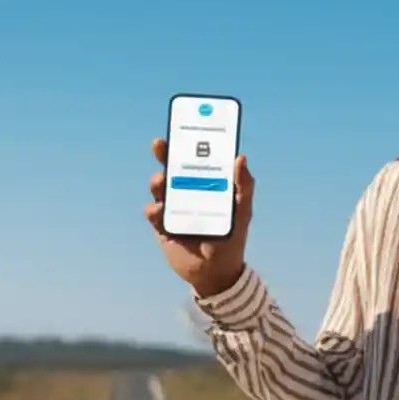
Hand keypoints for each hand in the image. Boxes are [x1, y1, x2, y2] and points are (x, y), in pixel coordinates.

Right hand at [144, 138, 253, 297]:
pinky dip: (155, 209)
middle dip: (165, 154)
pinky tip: (160, 210)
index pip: (197, 159)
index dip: (191, 143)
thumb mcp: (242, 211)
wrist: (217, 272)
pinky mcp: (163, 226)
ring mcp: (173, 207)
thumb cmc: (233, 237)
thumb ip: (244, 186)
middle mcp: (187, 192)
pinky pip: (154, 213)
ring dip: (158, 180)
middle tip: (160, 143)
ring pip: (159, 187)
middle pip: (172, 167)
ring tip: (162, 180)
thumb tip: (241, 157)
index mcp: (207, 185)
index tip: (186, 127)